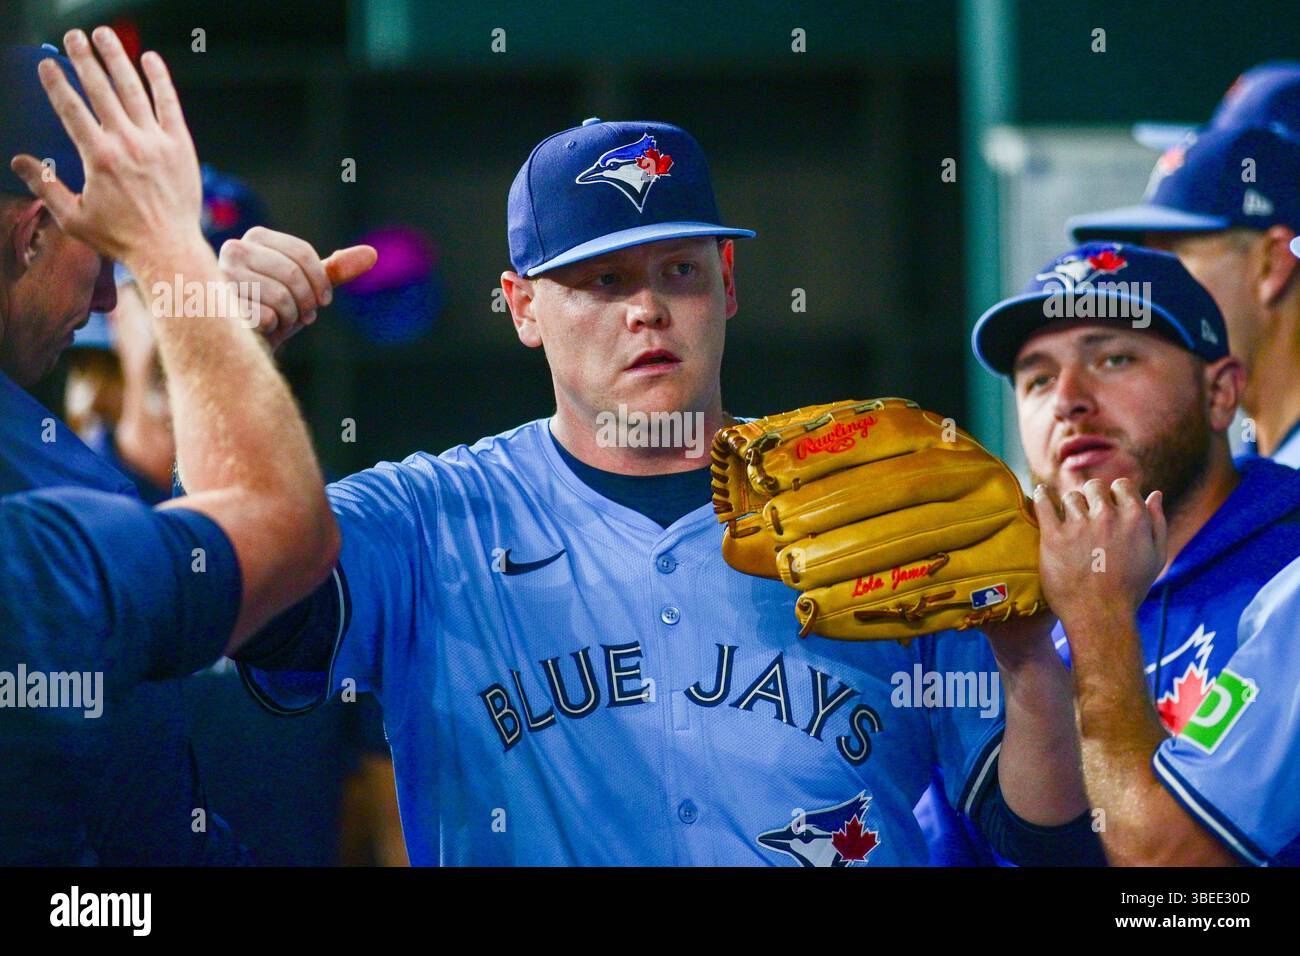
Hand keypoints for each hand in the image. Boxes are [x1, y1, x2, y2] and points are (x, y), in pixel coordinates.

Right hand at [9, 28, 206, 270]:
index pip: (71, 108)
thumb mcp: (73, 217)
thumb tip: (20, 163)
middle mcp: (127, 143)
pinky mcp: (181, 146)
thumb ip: (45, 186)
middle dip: (84, 59)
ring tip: (104, 36)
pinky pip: (169, 105)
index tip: (49, 65)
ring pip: (133, 90)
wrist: (168, 250)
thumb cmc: (121, 238)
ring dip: (117, 58)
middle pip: (101, 89)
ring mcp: (156, 142)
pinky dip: (159, 80)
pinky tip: (150, 59)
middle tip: (74, 37)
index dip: (57, 83)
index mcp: (98, 157)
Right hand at [218, 227, 376, 348]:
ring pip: (280, 297)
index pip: (304, 254)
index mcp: (257, 238)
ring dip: (290, 317)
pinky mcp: (217, 303)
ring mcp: (221, 276)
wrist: (246, 343)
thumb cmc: (276, 310)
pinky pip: (265, 317)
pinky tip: (262, 328)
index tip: (323, 301)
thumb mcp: (308, 288)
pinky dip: (272, 328)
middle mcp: (233, 249)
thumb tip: (371, 253)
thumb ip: (335, 271)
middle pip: (293, 274)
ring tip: (281, 320)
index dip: (321, 282)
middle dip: (306, 302)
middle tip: (303, 315)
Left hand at [1032, 477, 1166, 627]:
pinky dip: (1040, 495)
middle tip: (1087, 514)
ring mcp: (1078, 526)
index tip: (1107, 505)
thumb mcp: (1155, 557)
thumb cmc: (1130, 590)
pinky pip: (1043, 503)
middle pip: (1093, 487)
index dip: (1114, 494)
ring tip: (1069, 521)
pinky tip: (1040, 493)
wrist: (1100, 616)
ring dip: (1070, 506)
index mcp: (1134, 518)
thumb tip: (1154, 493)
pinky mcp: (1053, 537)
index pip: (1121, 485)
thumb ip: (1157, 522)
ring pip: (1070, 497)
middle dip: (1091, 498)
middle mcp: (1107, 517)